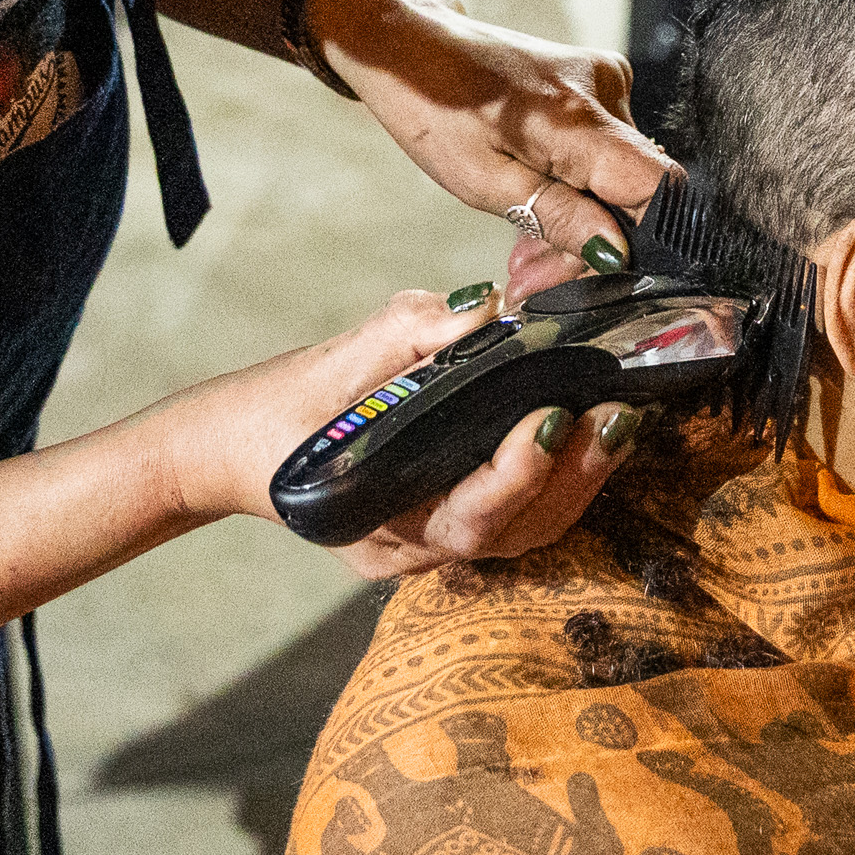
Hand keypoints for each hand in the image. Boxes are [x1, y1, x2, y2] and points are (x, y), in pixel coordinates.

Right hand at [223, 289, 632, 578]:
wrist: (234, 446)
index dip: (520, 473)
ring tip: (621, 419)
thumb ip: (412, 332)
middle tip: (619, 414)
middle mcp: (419, 546)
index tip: (554, 418)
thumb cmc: (282, 409)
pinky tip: (591, 429)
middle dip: (577, 477)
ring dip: (581, 479)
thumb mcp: (338, 360)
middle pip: (519, 531)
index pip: (472, 514)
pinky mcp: (450, 516)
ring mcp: (436, 540)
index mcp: (384, 521)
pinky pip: (518, 510)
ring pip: (528, 528)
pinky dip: (559, 475)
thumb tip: (486, 308)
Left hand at [313, 0, 673, 301]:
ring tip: (524, 246)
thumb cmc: (433, 108)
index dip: (644, 238)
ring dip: (580, 217)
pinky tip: (538, 199)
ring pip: (619, 174)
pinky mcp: (598, 79)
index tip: (600, 271)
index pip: (659, 186)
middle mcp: (605, 89)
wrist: (411, 44)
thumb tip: (615, 252)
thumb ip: (557, 217)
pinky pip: (605, 149)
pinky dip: (577, 183)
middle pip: (636, 188)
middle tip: (535, 277)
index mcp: (576, 117)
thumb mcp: (483, 182)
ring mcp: (605, 78)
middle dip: (593, 241)